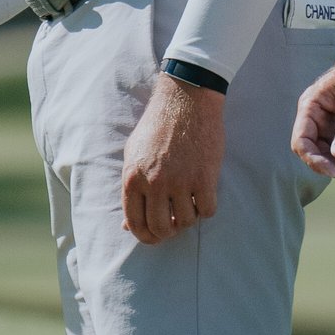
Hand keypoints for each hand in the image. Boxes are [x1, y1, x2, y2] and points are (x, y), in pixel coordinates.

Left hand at [121, 72, 225, 243]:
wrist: (186, 99)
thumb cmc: (158, 125)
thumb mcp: (134, 154)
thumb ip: (131, 190)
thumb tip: (127, 225)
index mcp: (133, 178)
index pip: (135, 224)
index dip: (146, 235)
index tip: (155, 234)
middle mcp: (155, 183)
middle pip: (161, 228)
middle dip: (168, 231)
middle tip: (174, 222)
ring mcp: (181, 181)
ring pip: (186, 222)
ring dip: (189, 217)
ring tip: (189, 200)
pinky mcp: (205, 177)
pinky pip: (207, 211)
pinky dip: (206, 208)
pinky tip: (203, 194)